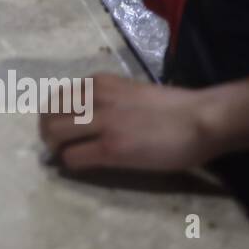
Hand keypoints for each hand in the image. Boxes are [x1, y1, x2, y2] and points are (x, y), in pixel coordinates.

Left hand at [40, 74, 220, 172]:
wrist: (201, 119)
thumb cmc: (173, 108)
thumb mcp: (130, 92)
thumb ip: (106, 100)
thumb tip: (86, 118)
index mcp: (99, 83)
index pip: (59, 97)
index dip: (56, 116)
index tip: (62, 129)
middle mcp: (95, 98)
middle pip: (49, 115)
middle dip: (48, 132)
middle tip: (56, 146)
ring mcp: (102, 123)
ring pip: (55, 134)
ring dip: (55, 148)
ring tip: (65, 156)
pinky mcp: (111, 148)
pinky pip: (74, 157)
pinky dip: (71, 163)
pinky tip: (82, 165)